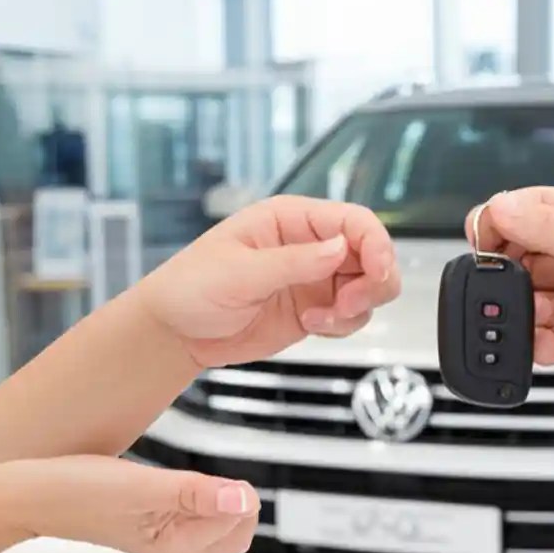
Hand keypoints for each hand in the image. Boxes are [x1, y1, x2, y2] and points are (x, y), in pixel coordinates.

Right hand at [11, 456, 260, 552]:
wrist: (36, 493)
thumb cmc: (78, 492)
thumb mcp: (143, 485)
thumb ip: (196, 494)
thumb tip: (243, 500)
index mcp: (178, 552)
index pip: (241, 523)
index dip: (232, 493)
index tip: (202, 478)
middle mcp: (179, 551)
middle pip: (239, 526)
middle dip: (229, 497)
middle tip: (193, 478)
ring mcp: (171, 538)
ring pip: (222, 515)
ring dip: (212, 492)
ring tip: (174, 481)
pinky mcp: (162, 521)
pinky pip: (201, 506)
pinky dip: (198, 490)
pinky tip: (170, 482)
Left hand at [136, 195, 400, 367]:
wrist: (175, 333)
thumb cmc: (191, 288)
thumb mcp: (239, 272)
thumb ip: (293, 262)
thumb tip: (340, 248)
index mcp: (291, 219)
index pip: (353, 221)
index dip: (375, 243)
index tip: (378, 272)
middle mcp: (310, 245)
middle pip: (371, 253)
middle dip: (373, 281)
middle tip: (349, 303)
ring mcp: (314, 278)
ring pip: (368, 287)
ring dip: (357, 307)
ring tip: (322, 320)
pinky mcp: (315, 309)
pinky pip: (351, 315)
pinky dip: (343, 325)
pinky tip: (312, 326)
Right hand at [468, 187, 553, 455]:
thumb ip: (550, 229)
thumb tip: (501, 206)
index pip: (534, 206)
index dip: (502, 218)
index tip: (478, 237)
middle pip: (522, 254)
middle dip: (514, 276)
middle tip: (519, 288)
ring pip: (526, 298)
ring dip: (530, 313)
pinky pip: (538, 334)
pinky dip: (541, 342)